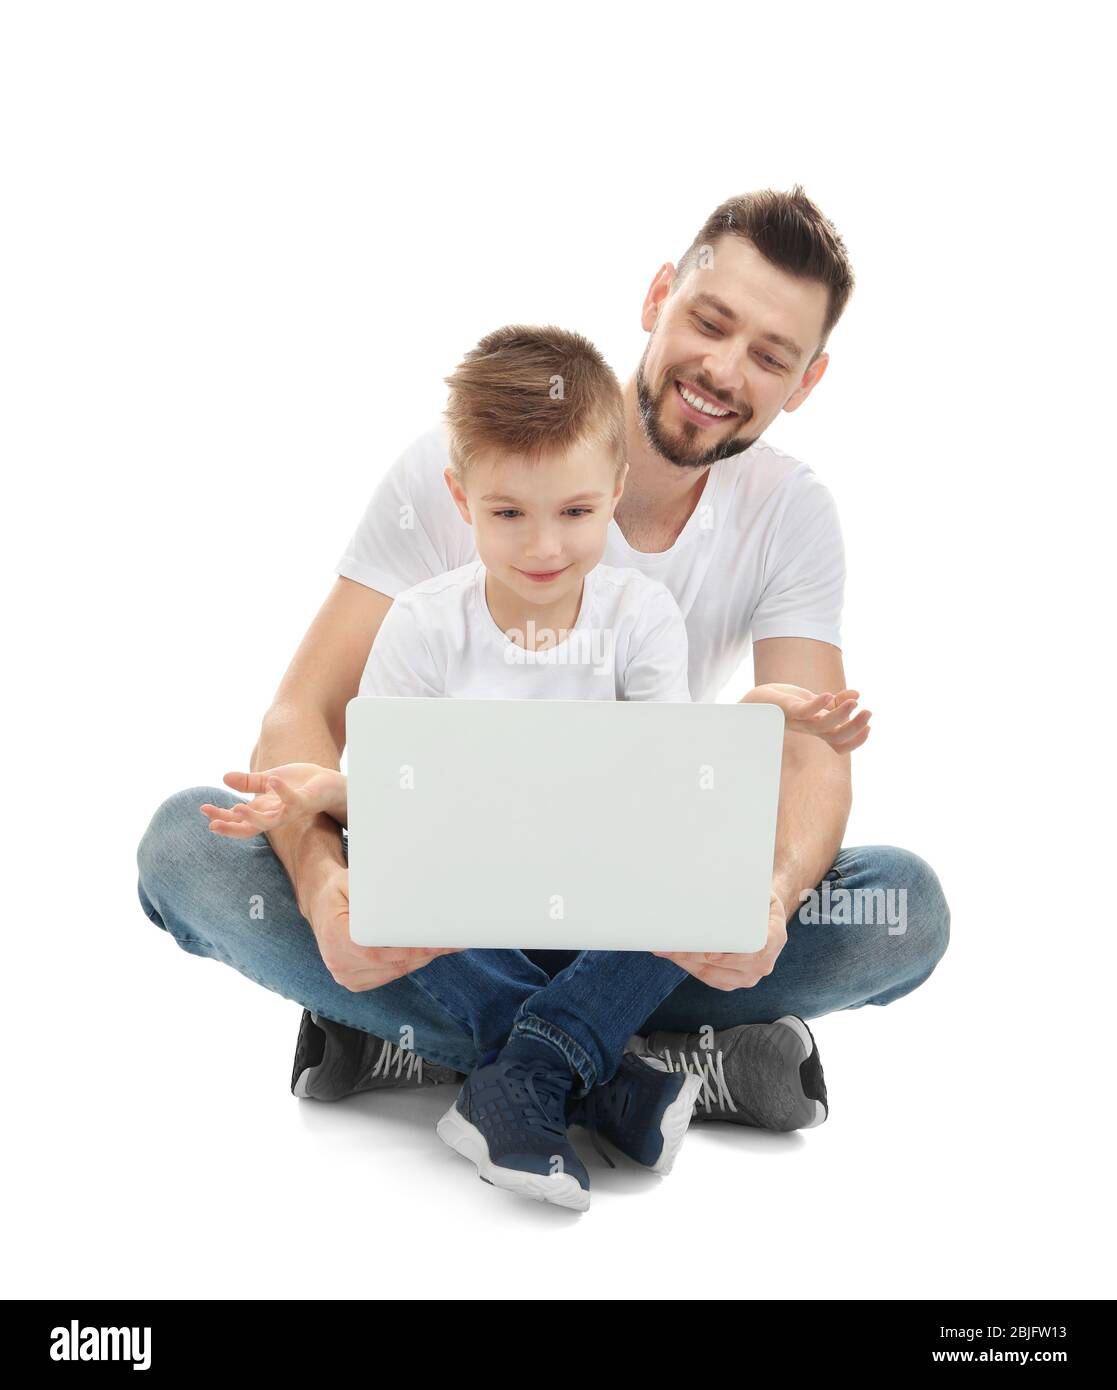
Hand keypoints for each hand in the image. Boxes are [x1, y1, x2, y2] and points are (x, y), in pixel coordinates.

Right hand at [200, 764, 347, 837]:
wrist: (330, 783)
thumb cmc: (301, 784)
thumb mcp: (270, 779)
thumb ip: (249, 782)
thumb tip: (223, 778)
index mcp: (265, 809)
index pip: (238, 818)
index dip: (221, 815)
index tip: (202, 809)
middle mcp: (276, 815)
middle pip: (249, 827)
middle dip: (230, 825)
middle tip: (211, 823)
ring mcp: (291, 811)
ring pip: (270, 821)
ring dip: (253, 816)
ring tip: (236, 808)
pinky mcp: (305, 802)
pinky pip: (293, 800)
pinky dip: (283, 791)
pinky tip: (273, 780)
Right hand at [303, 861, 462, 991]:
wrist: (320, 901)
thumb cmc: (338, 888)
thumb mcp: (352, 880)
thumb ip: (375, 889)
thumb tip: (410, 891)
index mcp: (334, 935)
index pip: (377, 951)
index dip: (409, 950)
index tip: (434, 943)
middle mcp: (336, 960)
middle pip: (390, 965)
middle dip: (424, 954)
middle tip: (451, 941)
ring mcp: (344, 974)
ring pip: (393, 973)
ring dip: (420, 961)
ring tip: (444, 945)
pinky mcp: (353, 981)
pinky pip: (388, 976)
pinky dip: (408, 966)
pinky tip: (423, 954)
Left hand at [652, 888, 788, 990]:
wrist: (763, 915)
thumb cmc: (757, 898)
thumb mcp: (759, 889)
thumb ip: (745, 888)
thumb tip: (720, 874)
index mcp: (775, 937)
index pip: (757, 951)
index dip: (734, 956)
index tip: (711, 954)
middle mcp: (765, 962)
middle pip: (728, 966)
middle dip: (696, 956)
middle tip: (672, 944)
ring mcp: (750, 975)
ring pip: (715, 974)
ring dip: (687, 962)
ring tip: (665, 949)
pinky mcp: (734, 980)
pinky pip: (710, 978)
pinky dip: (690, 967)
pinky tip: (674, 954)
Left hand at [744, 683, 870, 752]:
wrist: (754, 703)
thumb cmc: (785, 704)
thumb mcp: (815, 702)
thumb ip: (836, 701)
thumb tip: (857, 693)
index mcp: (818, 729)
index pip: (840, 744)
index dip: (856, 740)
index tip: (870, 728)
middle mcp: (809, 729)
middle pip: (836, 737)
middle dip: (855, 727)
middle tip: (869, 712)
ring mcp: (798, 720)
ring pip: (823, 725)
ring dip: (841, 714)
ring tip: (854, 702)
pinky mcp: (786, 709)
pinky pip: (803, 710)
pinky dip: (817, 705)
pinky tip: (829, 695)